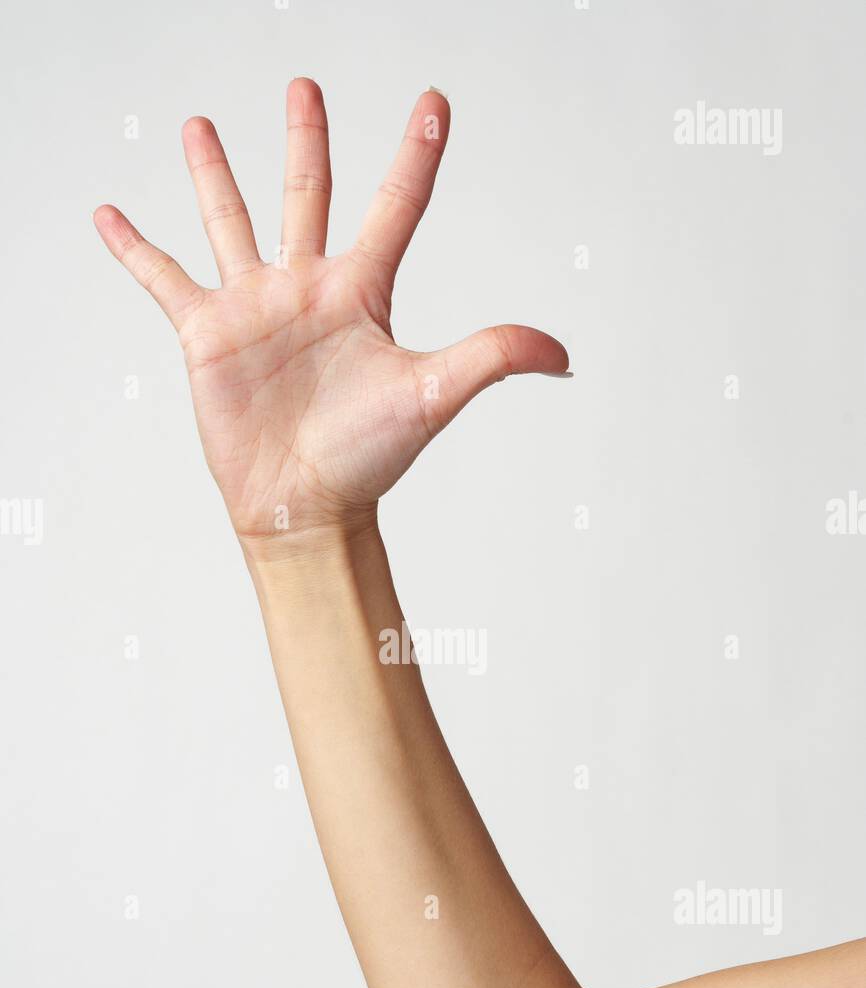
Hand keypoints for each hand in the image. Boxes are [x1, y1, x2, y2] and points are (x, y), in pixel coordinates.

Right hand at [94, 79, 568, 549]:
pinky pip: (163, 278)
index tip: (435, 101)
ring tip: (200, 126)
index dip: (416, 153)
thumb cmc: (368, 458)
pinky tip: (110, 215)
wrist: (305, 507)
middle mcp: (308, 287)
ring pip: (231, 221)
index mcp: (363, 291)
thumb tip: (565, 352)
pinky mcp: (207, 334)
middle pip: (306, 194)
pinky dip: (134, 249)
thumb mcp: (433, 394)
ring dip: (214, 175)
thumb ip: (493, 357)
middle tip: (305, 87)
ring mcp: (255, 306)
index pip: (396, 205)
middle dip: (305, 141)